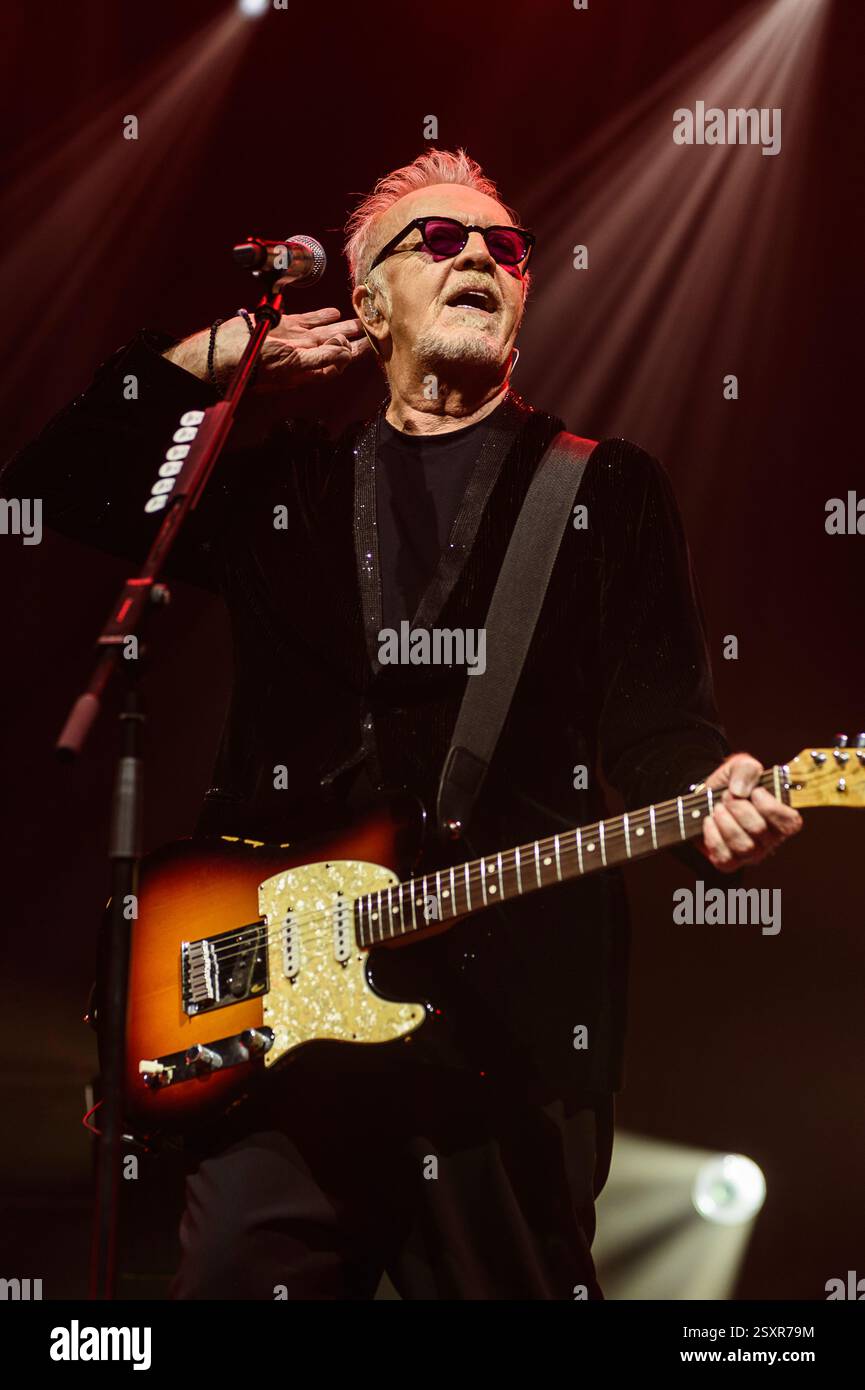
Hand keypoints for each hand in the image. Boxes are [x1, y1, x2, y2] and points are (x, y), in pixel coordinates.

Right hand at [252, 306, 371, 391]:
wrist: (229, 350)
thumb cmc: (258, 364)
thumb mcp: (294, 363)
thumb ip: (321, 358)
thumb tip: (345, 351)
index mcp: (309, 369)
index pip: (339, 362)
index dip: (354, 354)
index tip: (369, 344)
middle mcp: (305, 355)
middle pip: (336, 346)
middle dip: (354, 339)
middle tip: (372, 329)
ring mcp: (296, 340)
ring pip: (325, 331)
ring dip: (342, 325)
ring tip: (359, 319)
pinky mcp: (286, 326)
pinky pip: (308, 320)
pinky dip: (322, 316)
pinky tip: (334, 312)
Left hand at [695, 752, 802, 872]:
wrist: (704, 796)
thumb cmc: (731, 784)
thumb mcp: (740, 765)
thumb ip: (747, 769)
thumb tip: (740, 791)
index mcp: (781, 817)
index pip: (790, 823)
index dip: (771, 807)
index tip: (755, 792)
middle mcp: (770, 839)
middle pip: (759, 830)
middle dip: (738, 807)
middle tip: (728, 796)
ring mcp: (751, 854)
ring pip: (742, 845)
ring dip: (725, 821)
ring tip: (717, 808)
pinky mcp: (730, 862)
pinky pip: (724, 857)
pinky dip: (713, 836)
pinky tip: (709, 821)